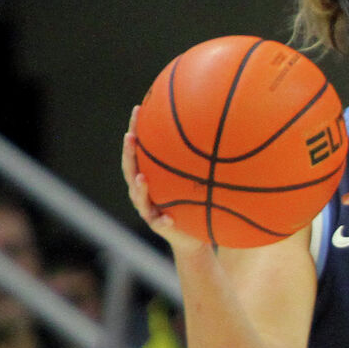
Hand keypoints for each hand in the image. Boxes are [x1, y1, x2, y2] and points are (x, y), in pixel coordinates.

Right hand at [122, 109, 211, 255]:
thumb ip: (197, 162)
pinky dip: (163, 221)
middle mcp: (144, 192)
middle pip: (130, 170)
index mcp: (150, 177)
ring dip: (140, 188)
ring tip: (141, 178)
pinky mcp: (160, 227)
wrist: (195, 238)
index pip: (138, 151)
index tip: (138, 109)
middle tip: (130, 137)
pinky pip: (160, 224)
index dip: (136, 131)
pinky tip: (168, 219)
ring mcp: (149, 210)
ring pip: (138, 197)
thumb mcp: (195, 181)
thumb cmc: (194, 203)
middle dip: (129, 154)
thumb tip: (220, 130)